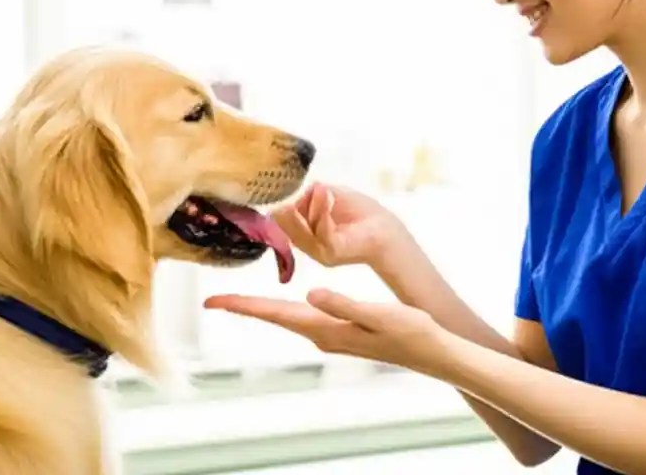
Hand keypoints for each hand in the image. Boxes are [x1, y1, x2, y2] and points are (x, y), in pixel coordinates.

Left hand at [204, 289, 452, 375]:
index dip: (244, 306)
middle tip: (214, 299)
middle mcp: (323, 336)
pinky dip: (284, 309)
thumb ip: (343, 305)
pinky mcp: (340, 332)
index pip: (276, 314)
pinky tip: (282, 302)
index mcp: (327, 329)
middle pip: (274, 317)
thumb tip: (309, 294)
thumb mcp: (376, 314)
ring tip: (237, 299)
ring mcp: (330, 337)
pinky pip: (303, 319)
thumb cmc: (409, 331)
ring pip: (287, 319)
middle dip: (245, 307)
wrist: (431, 352)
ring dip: (263, 308)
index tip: (214, 301)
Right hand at [272, 182, 410, 268]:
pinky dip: (322, 210)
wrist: (386, 228)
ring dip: (312, 204)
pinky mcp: (332, 252)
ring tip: (322, 189)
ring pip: (302, 228)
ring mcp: (319, 251)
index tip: (292, 189)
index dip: (284, 204)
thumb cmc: (361, 212)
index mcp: (305, 233)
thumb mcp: (331, 195)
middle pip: (286, 226)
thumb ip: (312, 194)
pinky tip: (327, 195)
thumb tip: (295, 191)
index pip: (282, 221)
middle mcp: (308, 245)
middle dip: (293, 205)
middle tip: (307, 188)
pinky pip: (320, 231)